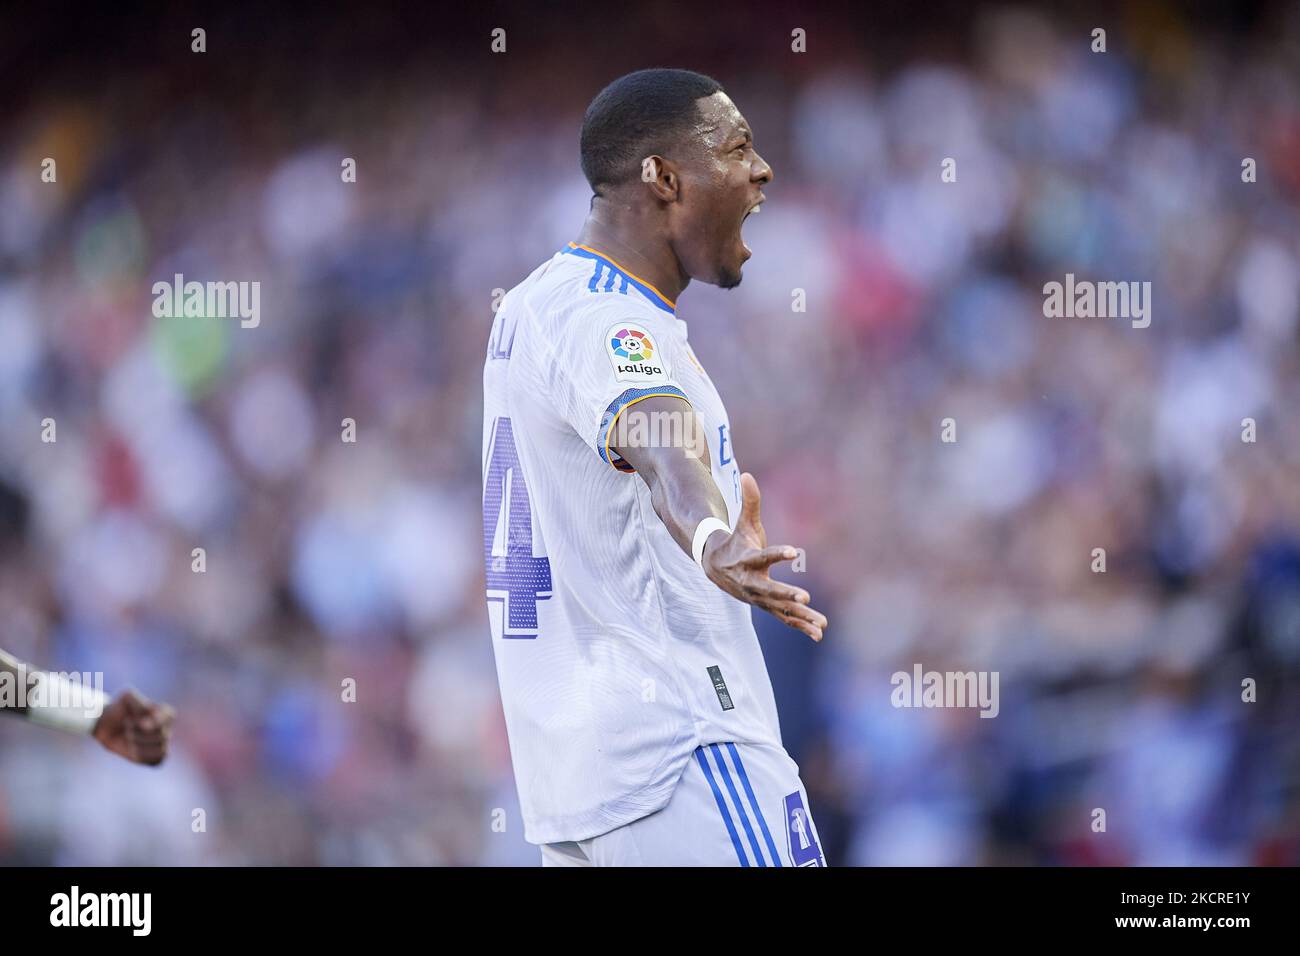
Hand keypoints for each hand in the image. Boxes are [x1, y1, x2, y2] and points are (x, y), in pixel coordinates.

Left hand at [93, 689, 174, 765]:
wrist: (107, 725)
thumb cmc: (119, 709)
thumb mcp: (127, 697)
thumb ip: (139, 703)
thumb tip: (146, 724)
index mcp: (164, 711)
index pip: (169, 717)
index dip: (156, 722)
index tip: (140, 723)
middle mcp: (166, 728)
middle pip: (162, 735)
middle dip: (140, 733)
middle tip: (127, 727)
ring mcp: (161, 743)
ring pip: (160, 749)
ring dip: (139, 745)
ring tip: (127, 738)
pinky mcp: (154, 757)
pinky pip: (157, 761)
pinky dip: (143, 757)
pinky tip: (131, 751)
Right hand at [702, 472, 827, 641]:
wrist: (715, 568)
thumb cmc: (735, 542)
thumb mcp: (743, 523)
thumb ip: (749, 501)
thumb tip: (748, 474)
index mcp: (748, 559)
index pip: (764, 556)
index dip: (778, 554)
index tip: (794, 552)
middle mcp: (752, 582)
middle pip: (770, 591)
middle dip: (786, 595)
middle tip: (805, 597)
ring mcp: (759, 597)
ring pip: (781, 609)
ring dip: (801, 617)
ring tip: (822, 624)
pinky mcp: (767, 606)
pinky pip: (785, 618)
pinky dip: (801, 626)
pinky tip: (819, 634)